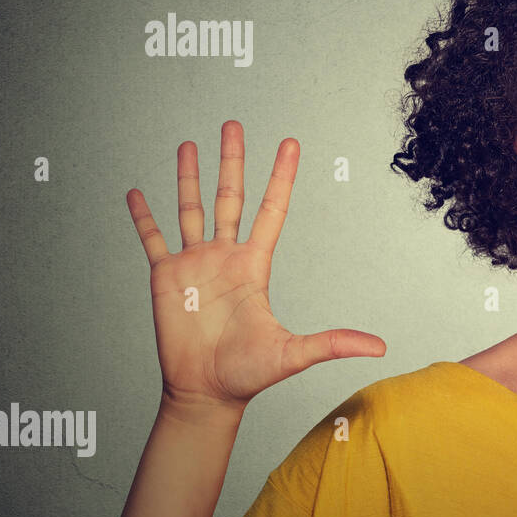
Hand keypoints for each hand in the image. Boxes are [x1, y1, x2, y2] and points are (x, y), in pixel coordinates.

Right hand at [126, 120, 385, 412]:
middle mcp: (225, 256)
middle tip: (233, 124)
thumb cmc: (248, 375)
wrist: (206, 393)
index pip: (271, 209)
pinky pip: (153, 239)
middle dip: (232, 161)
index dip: (280, 176)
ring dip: (189, 177)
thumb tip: (380, 348)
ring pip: (190, 209)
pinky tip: (136, 193)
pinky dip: (143, 217)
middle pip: (230, 197)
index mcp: (255, 265)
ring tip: (190, 144)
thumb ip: (333, 344)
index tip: (289, 143)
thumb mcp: (293, 353)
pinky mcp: (165, 278)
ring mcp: (194, 264)